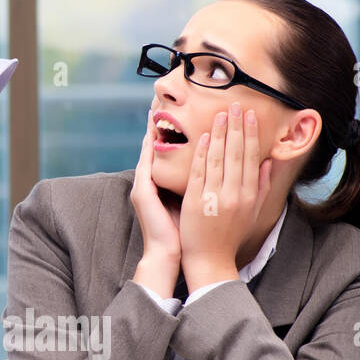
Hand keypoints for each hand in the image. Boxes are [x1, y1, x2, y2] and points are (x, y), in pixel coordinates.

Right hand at [130, 109, 182, 293]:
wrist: (171, 255)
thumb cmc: (186, 234)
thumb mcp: (193, 203)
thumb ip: (199, 185)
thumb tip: (217, 170)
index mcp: (163, 185)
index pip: (167, 153)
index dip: (171, 134)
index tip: (178, 115)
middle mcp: (151, 183)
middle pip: (154, 147)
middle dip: (158, 125)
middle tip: (160, 104)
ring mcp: (144, 186)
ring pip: (147, 151)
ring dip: (151, 130)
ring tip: (155, 110)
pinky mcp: (141, 192)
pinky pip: (145, 163)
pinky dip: (148, 147)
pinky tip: (152, 132)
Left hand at [179, 102, 272, 289]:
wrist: (210, 259)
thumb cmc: (229, 235)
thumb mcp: (252, 211)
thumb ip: (260, 187)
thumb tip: (268, 163)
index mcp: (250, 195)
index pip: (251, 158)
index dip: (251, 135)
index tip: (251, 115)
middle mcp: (236, 194)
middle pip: (237, 153)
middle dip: (238, 127)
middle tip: (237, 105)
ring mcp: (216, 196)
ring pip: (220, 158)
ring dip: (221, 134)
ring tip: (221, 114)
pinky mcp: (197, 201)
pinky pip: (201, 171)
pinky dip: (203, 153)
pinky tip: (205, 137)